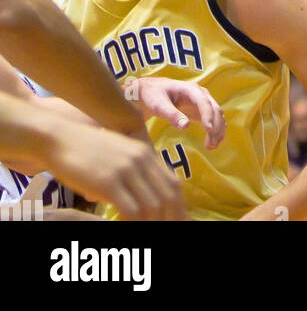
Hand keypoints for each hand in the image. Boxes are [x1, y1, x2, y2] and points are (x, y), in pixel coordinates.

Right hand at [50, 118, 185, 220]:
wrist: (60, 138)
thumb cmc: (85, 150)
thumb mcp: (118, 155)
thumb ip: (135, 170)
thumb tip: (145, 196)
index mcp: (146, 153)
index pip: (173, 184)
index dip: (178, 207)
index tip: (179, 222)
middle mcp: (141, 159)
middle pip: (168, 196)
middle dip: (171, 219)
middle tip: (169, 232)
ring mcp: (126, 170)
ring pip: (153, 206)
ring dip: (153, 224)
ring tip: (148, 237)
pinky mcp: (109, 182)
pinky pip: (131, 210)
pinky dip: (135, 225)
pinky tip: (129, 231)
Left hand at [130, 78, 225, 151]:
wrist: (152, 92)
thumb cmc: (153, 96)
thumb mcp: (158, 105)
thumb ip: (171, 114)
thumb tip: (185, 126)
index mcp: (190, 89)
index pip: (203, 102)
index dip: (208, 115)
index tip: (209, 130)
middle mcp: (200, 94)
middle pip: (214, 109)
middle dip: (215, 127)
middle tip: (210, 145)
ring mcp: (202, 102)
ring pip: (217, 115)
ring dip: (218, 130)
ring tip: (211, 147)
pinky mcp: (201, 110)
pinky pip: (214, 119)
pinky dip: (216, 130)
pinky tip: (213, 143)